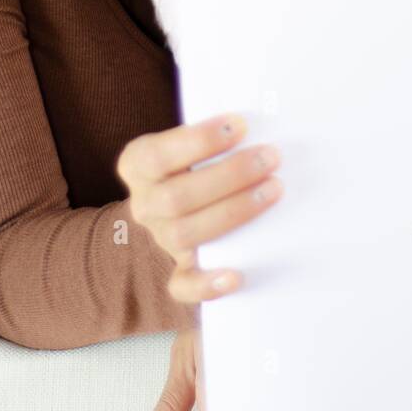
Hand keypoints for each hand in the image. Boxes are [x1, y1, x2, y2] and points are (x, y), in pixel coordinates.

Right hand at [118, 113, 282, 302]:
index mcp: (138, 164)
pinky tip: (235, 275)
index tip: (240, 125)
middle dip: (229, 176)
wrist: (180, 199)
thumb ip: (211, 137)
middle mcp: (144, 202)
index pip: (158, 155)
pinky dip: (206, 285)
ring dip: (233, 212)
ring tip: (273, 190)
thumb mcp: (190, 141)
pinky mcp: (178, 268)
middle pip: (177, 197)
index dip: (199, 141)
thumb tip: (257, 124)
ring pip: (185, 234)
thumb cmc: (196, 159)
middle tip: (270, 158)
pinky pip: (183, 286)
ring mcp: (160, 237)